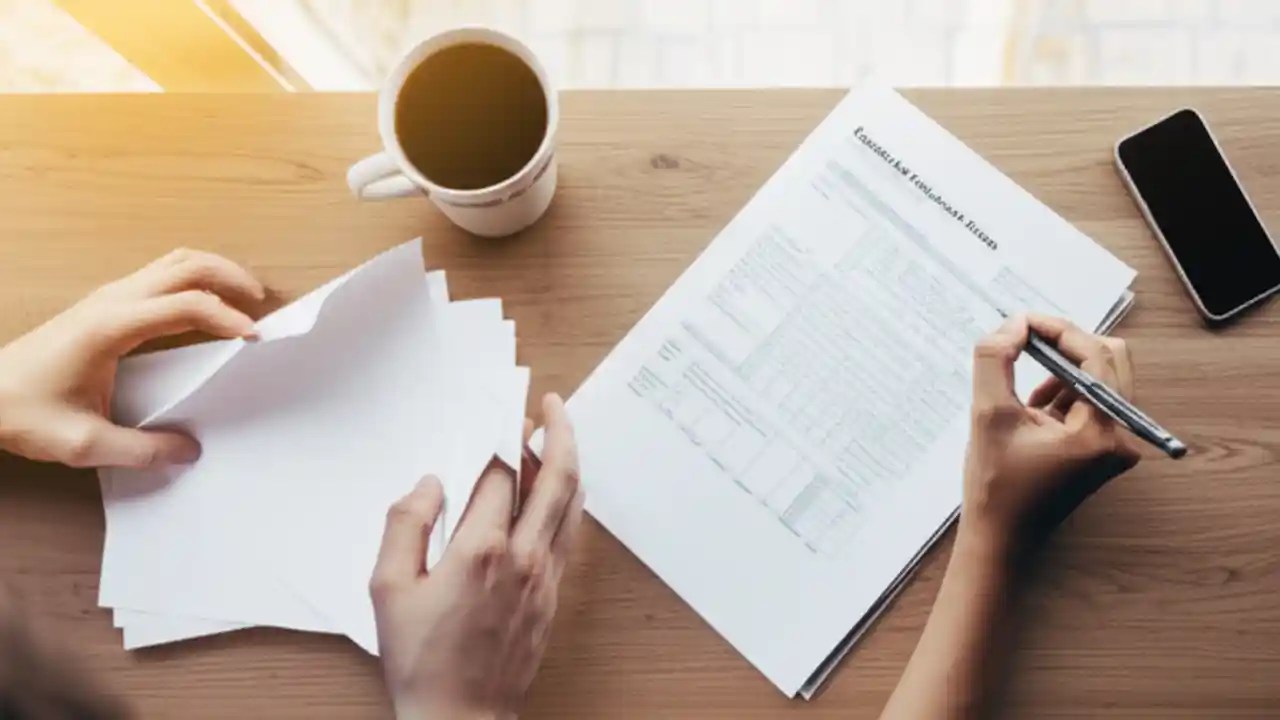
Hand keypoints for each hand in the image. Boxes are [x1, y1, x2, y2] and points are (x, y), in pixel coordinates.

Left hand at [0, 249, 262, 468]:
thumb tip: (189, 450)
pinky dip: (195, 282)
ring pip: (174, 262)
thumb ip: (141, 451)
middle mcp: (112, 301)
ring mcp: (108, 298)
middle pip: (187, 264)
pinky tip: (207, 308)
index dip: (226, 318)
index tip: (255, 339)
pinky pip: (161, 276)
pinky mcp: (106, 305)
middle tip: (263, 305)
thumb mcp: (83, 444)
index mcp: (111, 326)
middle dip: (231, 278)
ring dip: (215, 273)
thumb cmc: (22, 413)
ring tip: (244, 299)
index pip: (185, 304)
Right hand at [372, 393, 583, 719]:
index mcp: (482, 551)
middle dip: (558, 433)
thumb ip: (406, 525)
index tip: (500, 416)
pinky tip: (555, 492)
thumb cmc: (420, 660)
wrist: (461, 718)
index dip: (501, 441)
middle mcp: (524, 558)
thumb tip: (431, 484)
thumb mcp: (387, 589)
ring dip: (569, 464)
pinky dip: (567, 502)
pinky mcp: (553, 596)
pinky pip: (568, 533)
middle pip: (556, 478)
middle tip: (552, 406)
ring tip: (559, 436)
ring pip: (571, 504)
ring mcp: (545, 577)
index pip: (501, 476)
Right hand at [961, 314, 1140, 557]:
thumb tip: (1013, 324)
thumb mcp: (987, 415)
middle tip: (1024, 344)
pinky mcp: (1104, 447)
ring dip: (1062, 370)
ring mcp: (1117, 443)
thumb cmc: (996, 486)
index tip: (1023, 322)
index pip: (1094, 356)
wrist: (1002, 538)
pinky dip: (1064, 391)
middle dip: (1064, 346)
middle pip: (1108, 360)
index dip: (1058, 330)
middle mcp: (1122, 437)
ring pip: (1100, 377)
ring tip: (1025, 394)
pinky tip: (1033, 409)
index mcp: (1102, 432)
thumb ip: (995, 360)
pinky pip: (1093, 399)